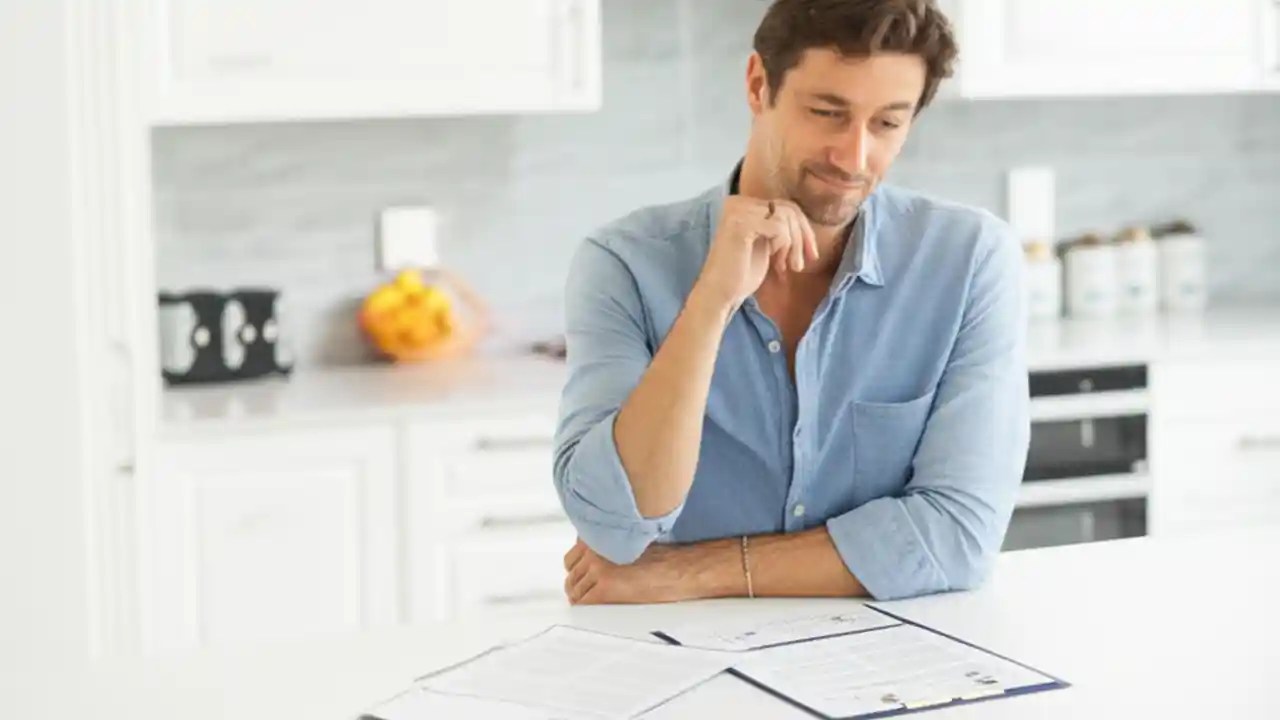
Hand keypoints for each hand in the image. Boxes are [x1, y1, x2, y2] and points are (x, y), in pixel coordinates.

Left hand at [562, 539, 698, 604]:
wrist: (678, 568)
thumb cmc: (663, 557)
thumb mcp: (629, 544)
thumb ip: (607, 549)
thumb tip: (592, 565)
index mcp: (600, 535)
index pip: (571, 558)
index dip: (578, 571)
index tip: (581, 579)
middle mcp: (594, 548)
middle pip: (571, 574)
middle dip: (578, 585)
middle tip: (585, 595)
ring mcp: (597, 567)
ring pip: (574, 589)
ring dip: (581, 597)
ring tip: (592, 604)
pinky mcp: (604, 587)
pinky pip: (583, 602)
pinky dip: (586, 608)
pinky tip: (595, 609)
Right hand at [693, 196, 818, 310]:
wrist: (720, 294)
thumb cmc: (741, 275)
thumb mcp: (766, 245)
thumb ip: (779, 228)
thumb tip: (804, 223)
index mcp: (742, 204)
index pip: (784, 205)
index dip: (803, 228)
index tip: (811, 254)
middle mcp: (737, 202)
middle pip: (789, 208)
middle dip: (802, 237)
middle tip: (800, 264)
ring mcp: (738, 211)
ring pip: (786, 217)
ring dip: (793, 245)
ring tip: (786, 266)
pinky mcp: (741, 224)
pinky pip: (779, 227)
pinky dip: (783, 245)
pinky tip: (774, 261)